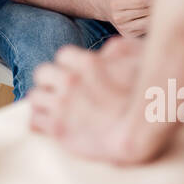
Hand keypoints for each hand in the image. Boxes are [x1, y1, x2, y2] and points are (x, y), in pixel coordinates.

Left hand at [27, 35, 171, 163]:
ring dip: (42, 101)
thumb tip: (105, 52)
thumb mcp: (139, 57)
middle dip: (49, 81)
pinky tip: (46, 125)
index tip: (73, 75)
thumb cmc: (148, 96)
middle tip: (58, 91)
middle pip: (42, 73)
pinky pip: (35, 121)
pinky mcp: (59, 129)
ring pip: (35, 97)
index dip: (68, 66)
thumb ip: (118, 49)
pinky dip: (39, 122)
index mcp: (88, 63)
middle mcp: (70, 81)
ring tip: (50, 109)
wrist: (141, 134)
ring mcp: (62, 106)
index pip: (63, 56)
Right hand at [94, 0, 152, 36]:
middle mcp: (119, 17)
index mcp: (117, 3)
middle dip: (157, 5)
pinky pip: (145, 29)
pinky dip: (151, 22)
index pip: (142, 1)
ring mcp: (123, 28)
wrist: (103, 6)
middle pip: (146, 12)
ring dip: (156, 15)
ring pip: (148, 22)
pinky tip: (151, 16)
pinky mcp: (128, 34)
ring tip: (161, 8)